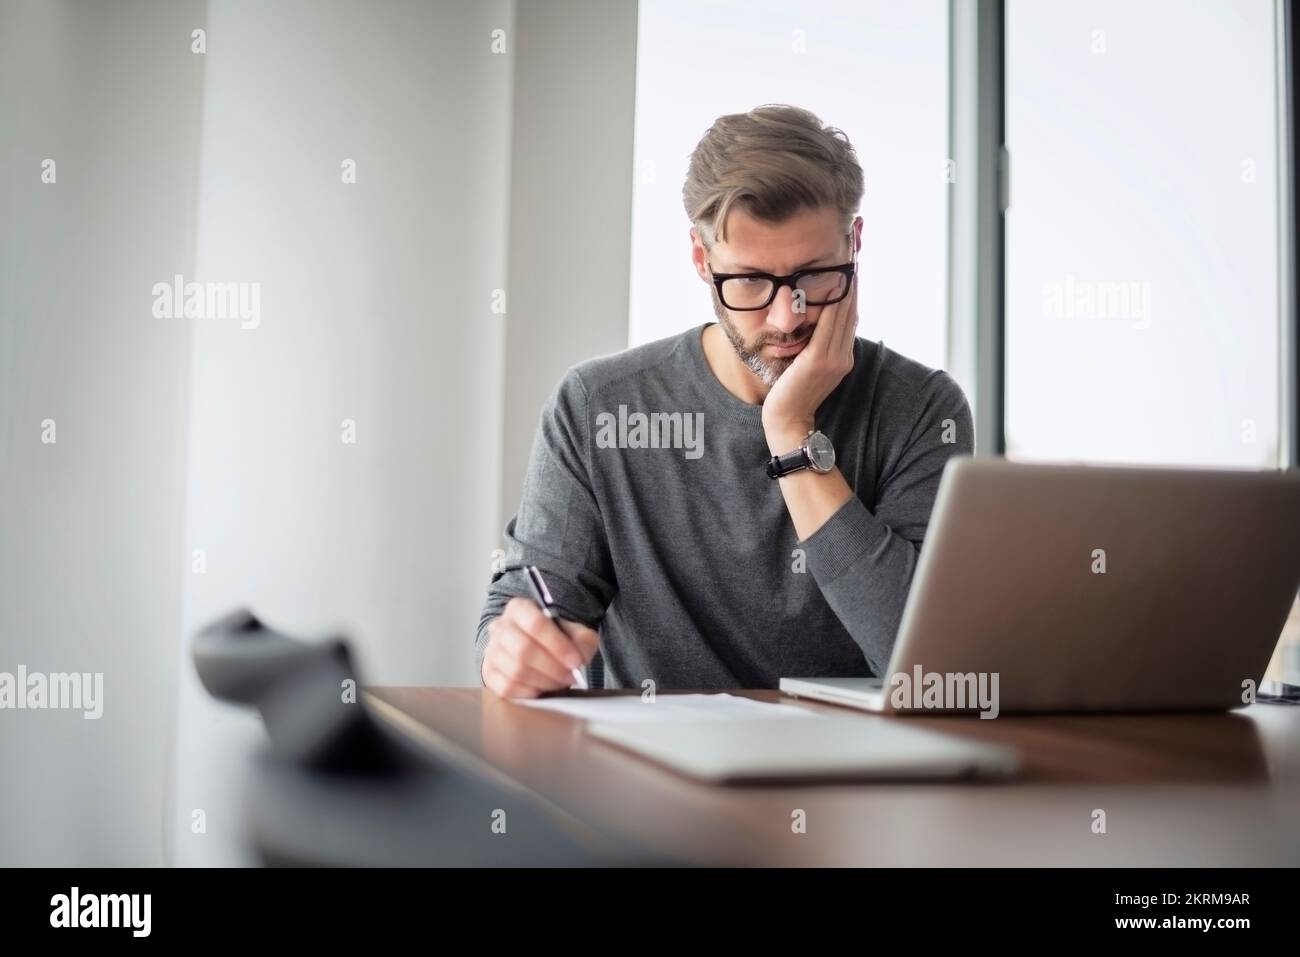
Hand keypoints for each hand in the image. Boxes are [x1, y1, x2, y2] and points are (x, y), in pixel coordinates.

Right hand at [482, 596, 599, 698]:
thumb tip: (579, 658)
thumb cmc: (554, 637)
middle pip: (524, 649)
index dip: (557, 645)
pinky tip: (543, 688)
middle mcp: (500, 626)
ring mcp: (492, 650)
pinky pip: (508, 687)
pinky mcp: (489, 673)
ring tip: (560, 682)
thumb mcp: (574, 631)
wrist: (534, 645)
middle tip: (571, 676)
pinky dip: (530, 692)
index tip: (576, 661)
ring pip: (516, 671)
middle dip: (552, 667)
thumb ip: (582, 640)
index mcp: (519, 608)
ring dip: (544, 681)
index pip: (536, 624)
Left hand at [761, 268, 858, 445]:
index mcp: (843, 356)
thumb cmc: (790, 394)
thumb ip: (815, 347)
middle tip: (850, 254)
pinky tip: (827, 282)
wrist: (786, 420)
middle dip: (850, 282)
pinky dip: (829, 301)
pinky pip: (827, 323)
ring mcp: (834, 358)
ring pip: (842, 313)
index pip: (850, 316)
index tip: (848, 267)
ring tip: (843, 261)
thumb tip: (811, 323)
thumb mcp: (807, 366)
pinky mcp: (819, 360)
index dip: (851, 291)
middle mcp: (843, 355)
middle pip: (850, 310)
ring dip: (843, 285)